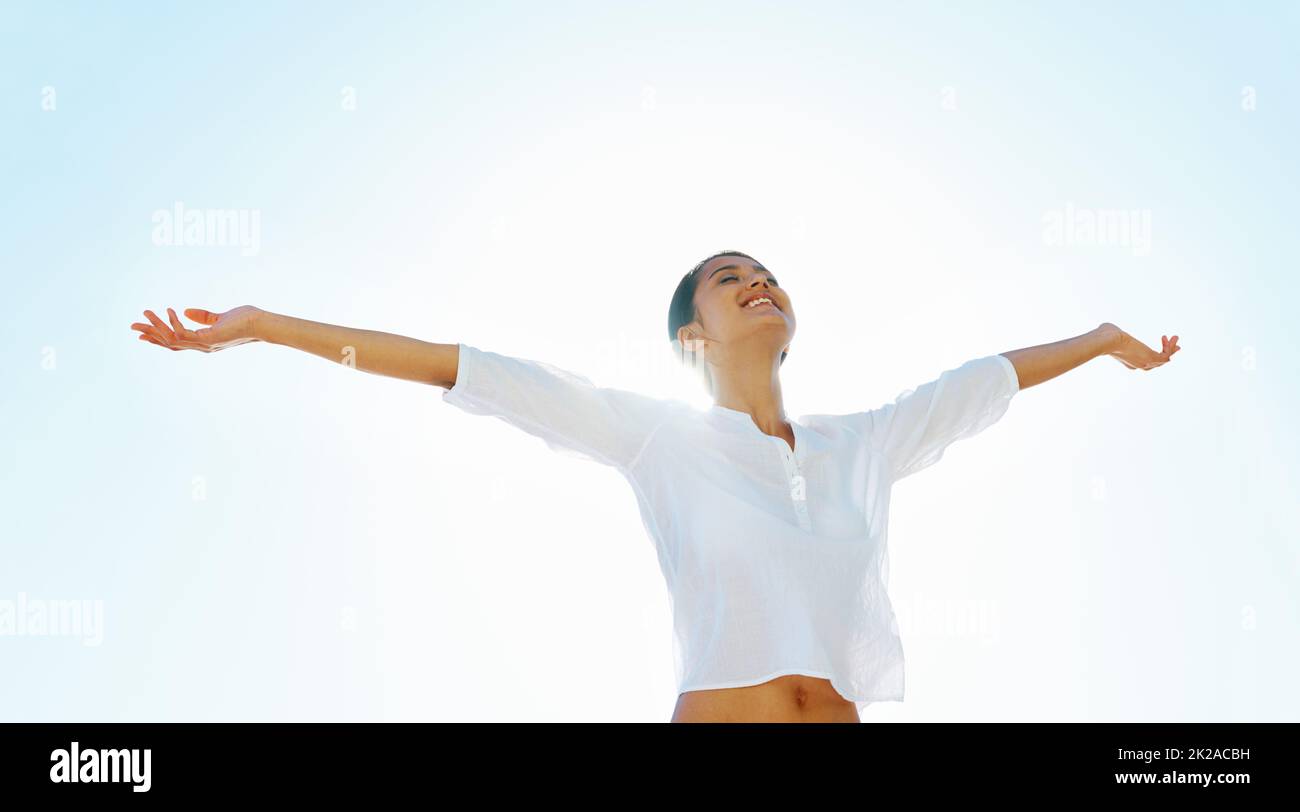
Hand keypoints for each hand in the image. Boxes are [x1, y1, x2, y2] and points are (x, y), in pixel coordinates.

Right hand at [131, 305, 263, 351]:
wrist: (261, 324)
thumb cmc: (245, 320)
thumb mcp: (219, 317)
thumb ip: (203, 317)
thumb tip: (185, 311)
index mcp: (203, 341)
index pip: (176, 343)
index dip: (158, 338)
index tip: (142, 333)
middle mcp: (202, 346)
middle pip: (169, 344)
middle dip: (151, 335)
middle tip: (133, 326)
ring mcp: (205, 344)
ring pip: (172, 339)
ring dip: (157, 327)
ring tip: (146, 313)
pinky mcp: (209, 339)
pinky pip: (184, 334)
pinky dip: (174, 323)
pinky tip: (169, 311)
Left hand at [1101, 322, 1180, 369]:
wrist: (1108, 340)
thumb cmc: (1106, 335)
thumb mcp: (1112, 335)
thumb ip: (1114, 333)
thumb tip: (1109, 328)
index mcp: (1128, 360)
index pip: (1146, 362)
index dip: (1156, 355)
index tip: (1162, 345)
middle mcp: (1137, 364)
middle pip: (1157, 363)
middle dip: (1168, 353)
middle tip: (1177, 346)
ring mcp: (1144, 363)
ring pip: (1164, 360)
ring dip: (1171, 348)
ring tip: (1175, 337)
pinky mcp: (1150, 358)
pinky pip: (1165, 356)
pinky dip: (1170, 347)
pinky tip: (1169, 337)